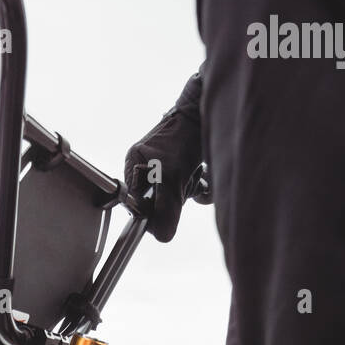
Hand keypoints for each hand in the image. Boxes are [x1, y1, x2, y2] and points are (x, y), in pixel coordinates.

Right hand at [124, 69, 208, 241]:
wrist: (209, 107)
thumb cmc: (184, 136)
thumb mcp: (172, 177)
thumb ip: (166, 208)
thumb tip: (162, 236)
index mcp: (135, 165)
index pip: (136, 203)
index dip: (150, 214)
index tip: (163, 218)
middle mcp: (149, 165)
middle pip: (160, 201)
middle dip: (177, 197)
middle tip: (184, 183)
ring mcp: (169, 164)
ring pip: (179, 195)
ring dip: (193, 189)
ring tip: (198, 174)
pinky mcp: (187, 163)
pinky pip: (194, 188)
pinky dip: (204, 186)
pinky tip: (208, 175)